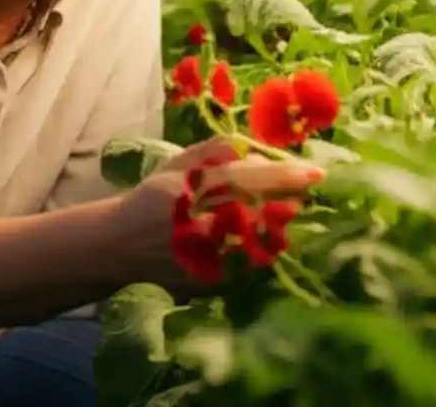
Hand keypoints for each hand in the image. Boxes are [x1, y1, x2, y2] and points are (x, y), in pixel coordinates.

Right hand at [114, 136, 324, 295]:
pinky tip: (263, 244)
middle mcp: (202, 226)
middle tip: (300, 200)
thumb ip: (214, 152)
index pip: (251, 181)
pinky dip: (262, 254)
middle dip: (288, 206)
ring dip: (278, 231)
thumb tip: (255, 150)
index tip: (316, 173)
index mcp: (194, 192)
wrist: (119, 247)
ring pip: (261, 245)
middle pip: (263, 215)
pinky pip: (249, 268)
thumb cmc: (152, 199)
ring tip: (283, 220)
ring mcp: (207, 259)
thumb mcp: (177, 166)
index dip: (286, 176)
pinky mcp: (211, 284)